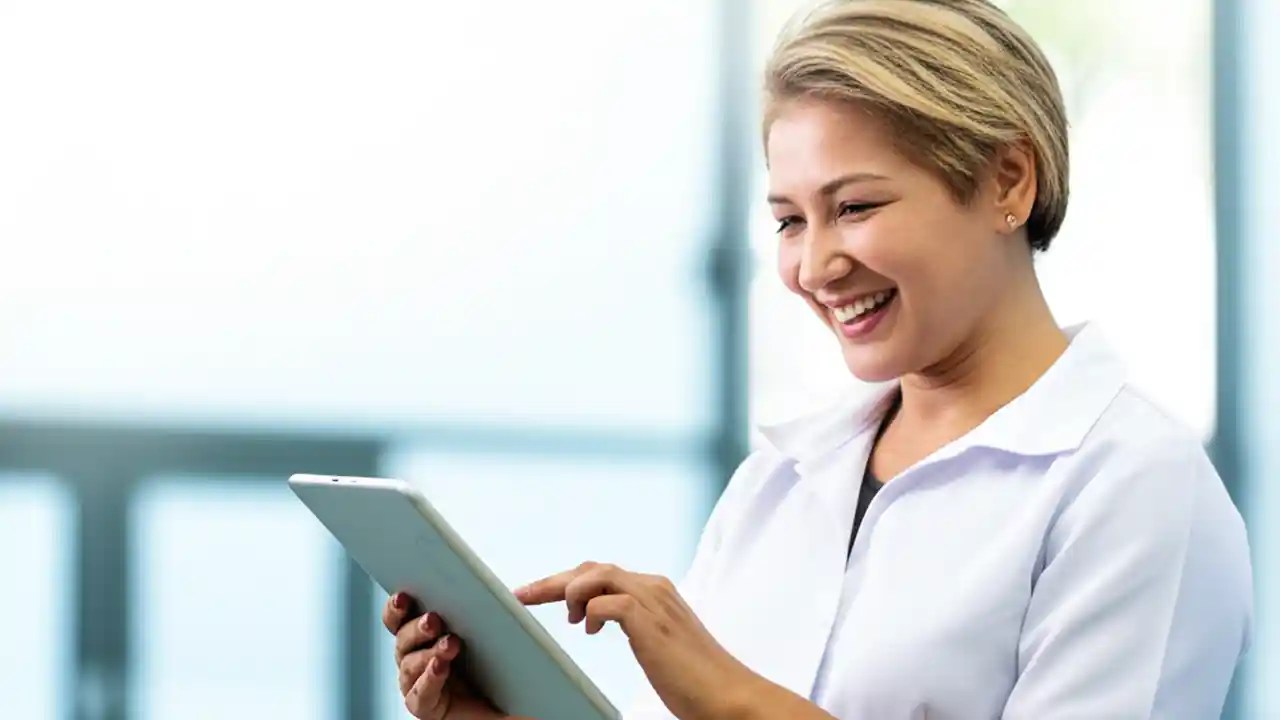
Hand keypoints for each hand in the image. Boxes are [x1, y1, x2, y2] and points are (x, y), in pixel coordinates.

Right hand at [382, 592, 510, 719]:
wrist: (510, 703)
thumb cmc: (499, 667)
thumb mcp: (498, 629)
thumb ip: (496, 608)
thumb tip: (509, 590)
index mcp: (425, 633)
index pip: (399, 617)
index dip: (397, 606)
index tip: (405, 595)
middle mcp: (417, 656)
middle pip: (403, 639)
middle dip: (416, 628)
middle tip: (434, 619)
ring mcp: (420, 682)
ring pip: (410, 665)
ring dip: (428, 652)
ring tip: (451, 643)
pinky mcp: (427, 707)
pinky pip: (420, 695)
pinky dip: (429, 679)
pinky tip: (441, 666)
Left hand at [514, 562, 764, 719]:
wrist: (727, 696)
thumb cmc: (694, 678)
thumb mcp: (658, 641)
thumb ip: (634, 622)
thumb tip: (598, 616)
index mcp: (656, 590)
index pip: (602, 571)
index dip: (567, 580)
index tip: (536, 593)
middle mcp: (653, 587)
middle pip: (591, 567)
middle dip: (553, 580)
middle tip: (522, 596)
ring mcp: (653, 600)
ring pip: (595, 575)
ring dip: (567, 592)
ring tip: (564, 619)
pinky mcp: (649, 620)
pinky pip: (605, 600)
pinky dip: (589, 610)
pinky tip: (589, 630)